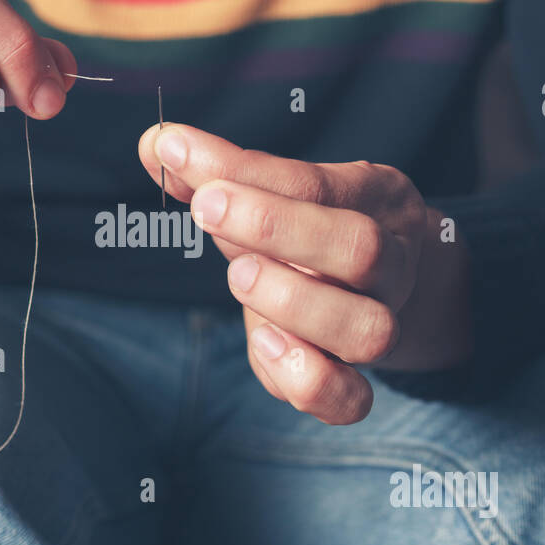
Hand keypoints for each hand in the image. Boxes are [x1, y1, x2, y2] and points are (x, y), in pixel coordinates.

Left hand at [139, 123, 471, 424]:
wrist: (385, 286)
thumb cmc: (314, 230)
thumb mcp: (278, 195)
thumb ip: (219, 174)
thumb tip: (153, 144)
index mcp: (375, 198)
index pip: (313, 183)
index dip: (242, 170)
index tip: (177, 150)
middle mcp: (391, 263)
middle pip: (360, 249)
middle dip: (275, 227)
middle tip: (206, 210)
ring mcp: (381, 325)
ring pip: (365, 330)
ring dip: (293, 305)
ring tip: (239, 277)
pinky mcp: (359, 382)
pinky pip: (352, 400)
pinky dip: (307, 382)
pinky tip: (264, 346)